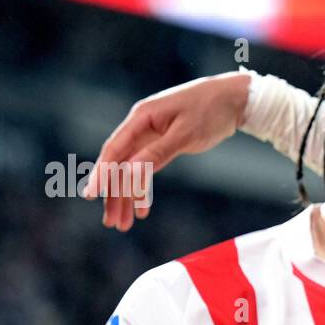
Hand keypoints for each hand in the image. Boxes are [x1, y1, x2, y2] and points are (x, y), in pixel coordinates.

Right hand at [83, 72, 251, 231]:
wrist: (234, 99)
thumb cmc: (210, 110)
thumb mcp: (185, 133)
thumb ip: (158, 152)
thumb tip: (130, 172)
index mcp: (141, 117)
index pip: (114, 149)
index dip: (101, 174)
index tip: (91, 195)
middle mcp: (141, 126)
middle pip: (119, 164)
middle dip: (114, 195)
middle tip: (112, 223)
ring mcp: (151, 135)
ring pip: (131, 170)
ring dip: (126, 197)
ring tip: (123, 225)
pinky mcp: (162, 143)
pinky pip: (145, 169)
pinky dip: (142, 189)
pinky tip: (140, 210)